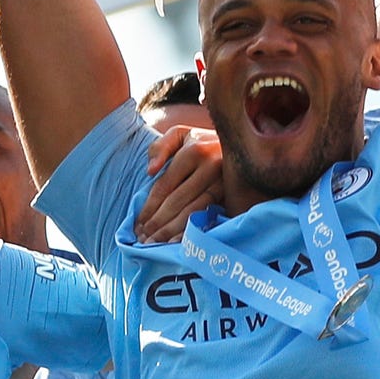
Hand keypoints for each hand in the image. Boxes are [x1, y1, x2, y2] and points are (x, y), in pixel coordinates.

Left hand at [135, 124, 225, 242]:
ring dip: (172, 231)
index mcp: (195, 151)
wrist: (241, 145)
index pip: (166, 185)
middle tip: (144, 239)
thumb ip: (160, 147)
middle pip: (178, 201)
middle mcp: (212, 167)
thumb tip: (150, 171)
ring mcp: (225, 184)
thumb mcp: (180, 135)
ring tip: (157, 243)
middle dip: (158, 222)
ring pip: (193, 212)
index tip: (138, 223)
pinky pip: (209, 217)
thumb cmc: (201, 142)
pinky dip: (193, 231)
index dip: (150, 207)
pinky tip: (179, 242)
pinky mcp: (234, 197)